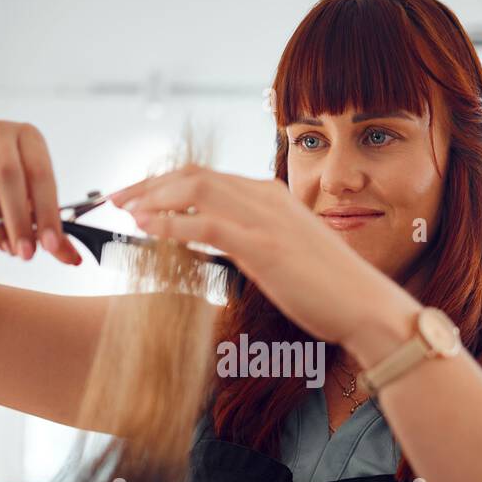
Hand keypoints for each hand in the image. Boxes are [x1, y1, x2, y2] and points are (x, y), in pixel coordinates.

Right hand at [0, 120, 80, 263]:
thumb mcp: (27, 197)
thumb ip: (49, 227)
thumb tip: (73, 259)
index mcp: (28, 136)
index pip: (41, 174)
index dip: (48, 212)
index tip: (51, 245)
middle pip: (8, 177)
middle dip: (20, 221)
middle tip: (26, 254)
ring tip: (7, 246)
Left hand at [109, 165, 418, 347]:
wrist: (366, 306)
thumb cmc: (329, 288)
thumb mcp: (285, 253)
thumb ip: (252, 240)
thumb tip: (221, 243)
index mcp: (270, 196)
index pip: (205, 176)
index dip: (163, 181)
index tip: (134, 196)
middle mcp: (266, 198)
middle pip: (192, 175)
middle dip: (147, 184)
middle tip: (115, 199)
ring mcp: (266, 220)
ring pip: (196, 190)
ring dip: (152, 198)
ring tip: (124, 212)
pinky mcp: (265, 247)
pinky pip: (208, 225)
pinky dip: (172, 224)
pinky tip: (148, 230)